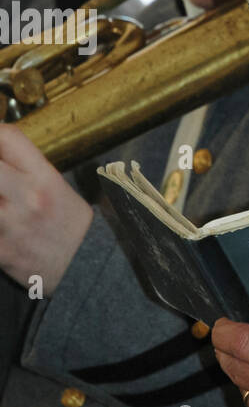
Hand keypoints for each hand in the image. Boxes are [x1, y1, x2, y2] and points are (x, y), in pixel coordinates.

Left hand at [0, 125, 92, 289]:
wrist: (83, 268)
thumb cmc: (69, 226)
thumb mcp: (57, 187)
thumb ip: (24, 168)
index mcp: (44, 178)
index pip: (7, 137)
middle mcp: (28, 197)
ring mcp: (11, 224)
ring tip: (0, 199)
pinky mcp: (0, 250)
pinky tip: (0, 222)